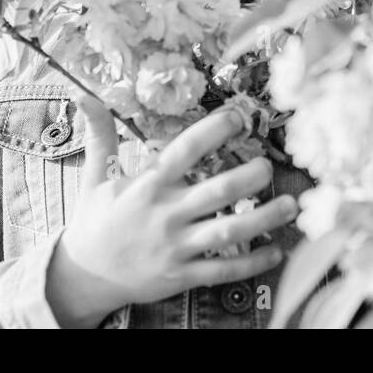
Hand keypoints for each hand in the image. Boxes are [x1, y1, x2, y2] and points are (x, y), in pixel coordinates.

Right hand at [45, 98, 298, 328]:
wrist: (82, 278)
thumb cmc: (94, 221)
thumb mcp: (94, 176)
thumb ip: (99, 135)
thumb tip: (84, 95)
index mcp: (149, 185)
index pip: (185, 151)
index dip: (212, 131)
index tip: (237, 115)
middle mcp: (166, 214)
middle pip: (216, 192)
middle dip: (248, 178)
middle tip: (270, 166)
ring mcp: (176, 247)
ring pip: (228, 231)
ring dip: (264, 219)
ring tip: (290, 205)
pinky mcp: (182, 275)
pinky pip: (223, 269)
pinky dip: (252, 262)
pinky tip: (276, 251)